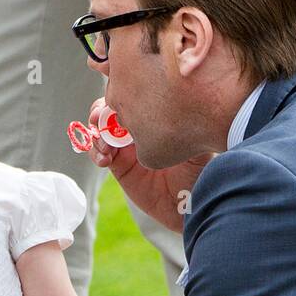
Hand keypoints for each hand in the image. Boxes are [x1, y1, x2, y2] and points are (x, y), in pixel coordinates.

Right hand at [87, 96, 213, 233]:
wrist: (190, 202)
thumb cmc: (199, 171)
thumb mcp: (197, 142)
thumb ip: (186, 122)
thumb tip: (176, 101)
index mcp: (155, 115)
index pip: (132, 96)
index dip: (120, 92)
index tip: (117, 96)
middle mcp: (138, 126)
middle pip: (111, 108)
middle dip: (101, 110)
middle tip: (100, 118)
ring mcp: (126, 145)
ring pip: (100, 129)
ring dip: (96, 132)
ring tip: (104, 144)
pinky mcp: (118, 165)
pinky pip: (99, 153)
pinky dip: (95, 152)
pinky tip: (104, 158)